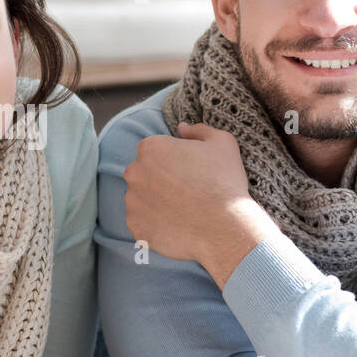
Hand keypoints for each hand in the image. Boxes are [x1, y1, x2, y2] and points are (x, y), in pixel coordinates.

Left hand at [124, 121, 253, 264]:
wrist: (225, 228)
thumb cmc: (225, 182)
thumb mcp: (222, 143)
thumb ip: (198, 130)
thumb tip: (181, 127)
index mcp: (150, 148)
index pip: (157, 150)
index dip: (176, 159)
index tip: (192, 171)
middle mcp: (134, 172)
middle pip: (146, 173)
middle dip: (162, 179)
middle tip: (188, 191)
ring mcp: (132, 201)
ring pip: (142, 197)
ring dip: (157, 201)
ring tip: (183, 210)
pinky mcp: (135, 226)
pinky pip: (142, 222)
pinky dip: (155, 223)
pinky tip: (177, 225)